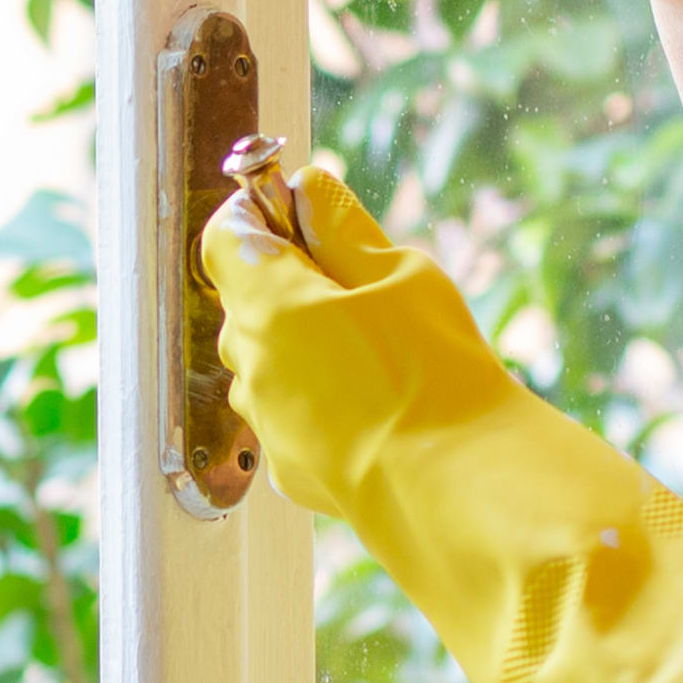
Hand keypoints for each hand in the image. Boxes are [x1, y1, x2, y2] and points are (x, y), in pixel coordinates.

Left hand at [201, 162, 509, 524]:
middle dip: (289, 281)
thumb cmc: (435, 378)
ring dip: (304, 343)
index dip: (255, 216)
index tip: (292, 209)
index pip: (224, 239)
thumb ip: (341, 227)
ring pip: (269, 361)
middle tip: (357, 280)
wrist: (458, 492)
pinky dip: (319, 398)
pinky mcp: (288, 471)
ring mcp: (265, 424)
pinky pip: (291, 413)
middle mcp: (250, 367)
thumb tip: (309, 190)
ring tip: (378, 351)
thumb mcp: (401, 275)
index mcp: (267, 307)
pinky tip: (377, 405)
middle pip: (246, 301)